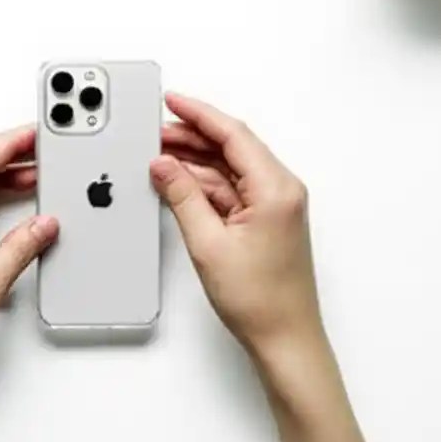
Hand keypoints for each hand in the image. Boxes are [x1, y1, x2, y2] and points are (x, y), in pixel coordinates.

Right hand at [154, 93, 321, 355]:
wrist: (285, 340)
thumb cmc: (261, 301)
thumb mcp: (208, 244)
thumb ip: (182, 197)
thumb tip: (163, 165)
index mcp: (277, 188)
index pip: (234, 135)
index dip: (199, 114)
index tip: (173, 101)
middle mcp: (281, 191)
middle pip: (232, 148)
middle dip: (193, 136)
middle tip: (155, 131)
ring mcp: (274, 206)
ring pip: (229, 170)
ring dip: (196, 161)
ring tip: (159, 155)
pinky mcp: (266, 222)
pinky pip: (232, 191)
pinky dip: (204, 185)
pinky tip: (178, 183)